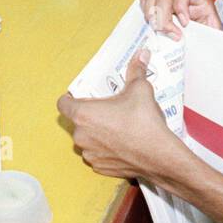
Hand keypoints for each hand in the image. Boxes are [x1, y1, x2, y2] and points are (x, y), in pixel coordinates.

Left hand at [57, 51, 185, 180]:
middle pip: (76, 121)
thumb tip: (141, 54)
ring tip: (116, 128)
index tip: (83, 97)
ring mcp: (89, 154)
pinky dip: (105, 150)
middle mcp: (81, 135)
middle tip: (107, 111)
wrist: (159, 156)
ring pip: (87, 140)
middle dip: (89, 116)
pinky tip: (121, 145)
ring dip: (96, 134)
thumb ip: (136, 70)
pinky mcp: (100, 168)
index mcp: (83, 114)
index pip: (63, 103)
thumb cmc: (144, 122)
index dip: (71, 98)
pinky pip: (97, 155)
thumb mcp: (140, 89)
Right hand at [140, 0, 221, 39]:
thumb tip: (199, 40)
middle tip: (170, 33)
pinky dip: (145, 11)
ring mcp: (169, 5)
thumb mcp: (215, 38)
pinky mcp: (159, 12)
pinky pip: (146, 1)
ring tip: (157, 29)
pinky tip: (153, 25)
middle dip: (163, 18)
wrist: (208, 50)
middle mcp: (182, 0)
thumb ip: (209, 34)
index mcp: (199, 2)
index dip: (181, 4)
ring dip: (151, 14)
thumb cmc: (211, 44)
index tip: (184, 23)